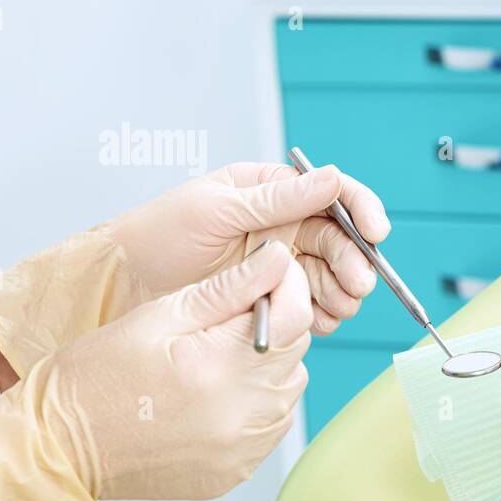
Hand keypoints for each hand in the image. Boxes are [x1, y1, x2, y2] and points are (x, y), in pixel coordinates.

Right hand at [0, 241, 313, 500]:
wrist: (59, 448)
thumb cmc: (97, 375)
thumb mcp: (157, 317)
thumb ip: (228, 288)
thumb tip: (280, 258)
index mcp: (219, 368)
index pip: (295, 318)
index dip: (289, 289)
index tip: (270, 277)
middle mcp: (241, 415)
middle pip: (296, 352)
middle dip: (274, 327)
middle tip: (228, 322)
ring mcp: (243, 449)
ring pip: (289, 388)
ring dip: (267, 367)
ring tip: (216, 361)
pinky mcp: (238, 471)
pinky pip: (271, 425)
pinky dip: (256, 404)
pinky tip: (214, 395)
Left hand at [107, 161, 389, 335]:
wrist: (124, 283)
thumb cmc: (159, 233)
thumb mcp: (217, 209)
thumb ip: (278, 198)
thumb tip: (331, 179)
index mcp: (274, 190)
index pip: (333, 194)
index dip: (361, 212)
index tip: (376, 233)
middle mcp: (284, 224)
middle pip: (340, 239)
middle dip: (354, 262)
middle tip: (357, 286)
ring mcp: (282, 262)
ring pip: (332, 274)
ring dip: (343, 291)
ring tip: (340, 308)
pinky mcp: (275, 295)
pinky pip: (312, 303)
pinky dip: (323, 314)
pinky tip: (320, 322)